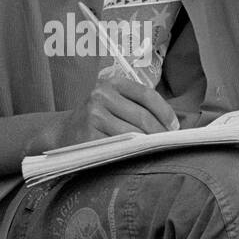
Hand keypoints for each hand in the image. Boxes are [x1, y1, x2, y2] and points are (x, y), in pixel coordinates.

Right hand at [52, 75, 179, 147]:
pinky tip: (138, 156)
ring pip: (132, 132)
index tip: (175, 126)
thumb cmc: (96, 118)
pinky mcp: (88, 135)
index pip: (147, 94)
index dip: (165, 111)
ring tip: (157, 150)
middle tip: (169, 144)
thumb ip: (136, 105)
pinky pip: (118, 146)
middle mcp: (101, 94)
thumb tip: (171, 124)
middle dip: (160, 132)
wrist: (63, 132)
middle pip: (142, 116)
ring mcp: (93, 115)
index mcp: (111, 82)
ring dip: (148, 144)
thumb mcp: (112, 102)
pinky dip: (132, 152)